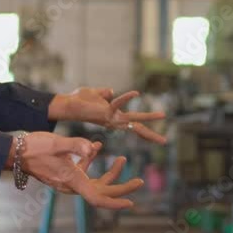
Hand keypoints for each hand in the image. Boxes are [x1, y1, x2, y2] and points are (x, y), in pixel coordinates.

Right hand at [20, 132, 143, 209]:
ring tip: (122, 158)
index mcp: (72, 180)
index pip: (97, 198)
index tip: (131, 202)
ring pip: (95, 182)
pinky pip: (85, 172)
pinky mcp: (65, 172)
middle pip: (102, 192)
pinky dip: (94, 162)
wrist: (15, 151)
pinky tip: (98, 147)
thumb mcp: (56, 143)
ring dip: (111, 173)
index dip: (115, 202)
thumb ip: (76, 145)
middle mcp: (71, 184)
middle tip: (140, 180)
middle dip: (121, 187)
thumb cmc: (34, 147)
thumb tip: (93, 148)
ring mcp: (68, 179)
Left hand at [49, 88, 167, 143]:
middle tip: (165, 141)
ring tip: (163, 115)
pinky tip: (136, 93)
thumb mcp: (96, 95)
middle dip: (151, 135)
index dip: (144, 129)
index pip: (133, 124)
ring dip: (148, 116)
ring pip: (133, 119)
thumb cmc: (80, 101)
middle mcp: (114, 121)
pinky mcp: (104, 112)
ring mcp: (111, 118)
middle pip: (136, 128)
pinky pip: (117, 103)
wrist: (67, 104)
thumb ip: (104, 93)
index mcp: (114, 118)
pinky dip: (126, 97)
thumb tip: (111, 91)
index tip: (156, 136)